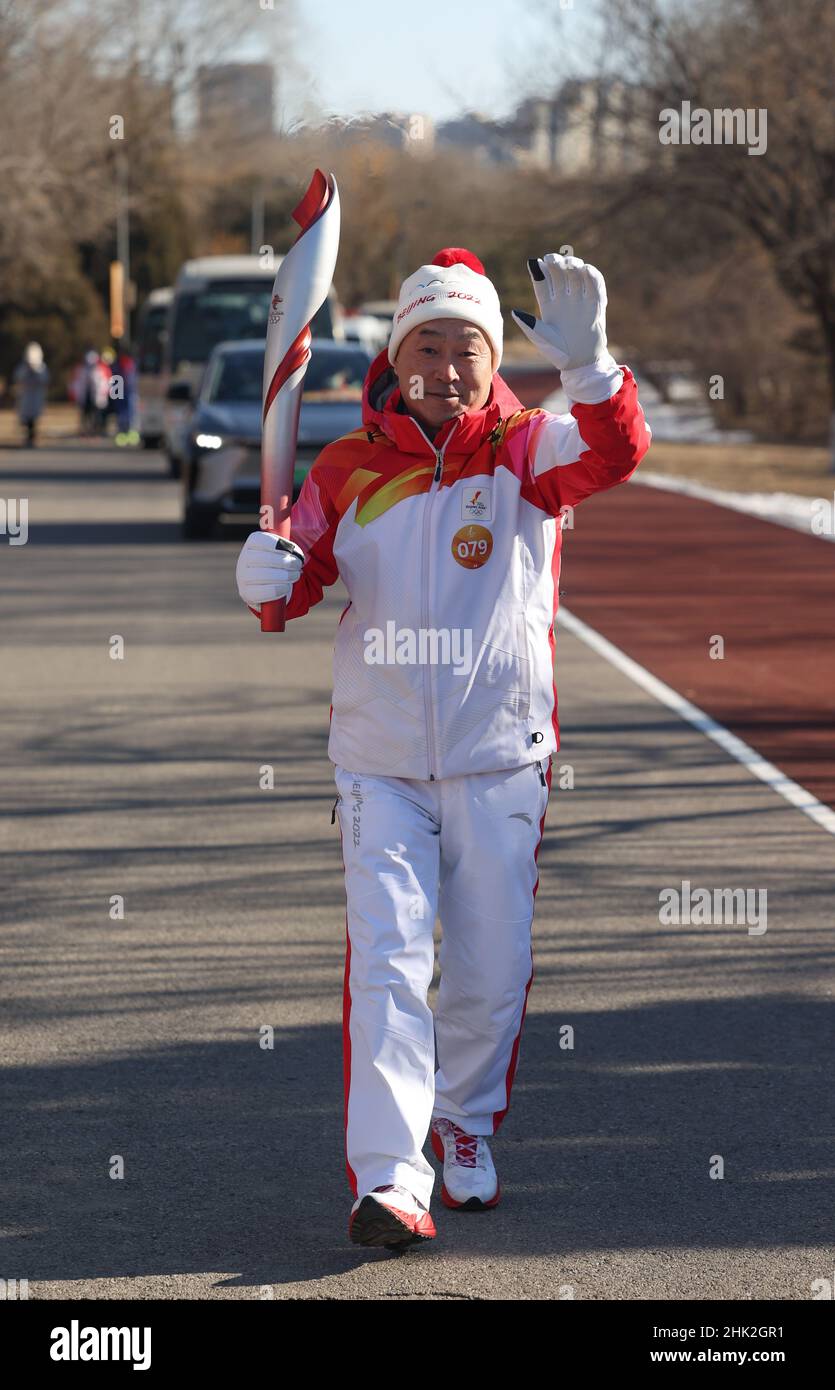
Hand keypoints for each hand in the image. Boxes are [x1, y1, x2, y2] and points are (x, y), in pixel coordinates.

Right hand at [235, 530, 303, 610]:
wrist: (265, 585)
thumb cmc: (277, 563)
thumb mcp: (281, 548)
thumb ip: (287, 542)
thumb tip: (293, 544)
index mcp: (252, 543)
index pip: (263, 540)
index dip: (280, 546)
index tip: (292, 551)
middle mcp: (243, 559)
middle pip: (265, 559)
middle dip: (286, 562)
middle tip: (298, 565)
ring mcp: (242, 576)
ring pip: (265, 575)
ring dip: (285, 576)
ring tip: (296, 575)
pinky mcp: (246, 593)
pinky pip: (262, 592)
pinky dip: (278, 589)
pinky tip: (286, 587)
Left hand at [511, 254, 609, 370]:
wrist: (581, 363)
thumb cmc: (558, 354)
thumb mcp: (542, 339)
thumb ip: (530, 325)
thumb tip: (514, 312)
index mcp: (548, 306)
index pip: (542, 283)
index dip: (539, 271)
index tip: (535, 262)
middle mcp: (563, 300)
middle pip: (559, 274)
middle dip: (556, 263)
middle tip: (553, 258)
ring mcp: (580, 300)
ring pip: (576, 275)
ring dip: (574, 265)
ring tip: (570, 263)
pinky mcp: (595, 304)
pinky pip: (595, 285)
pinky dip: (592, 275)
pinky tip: (586, 270)